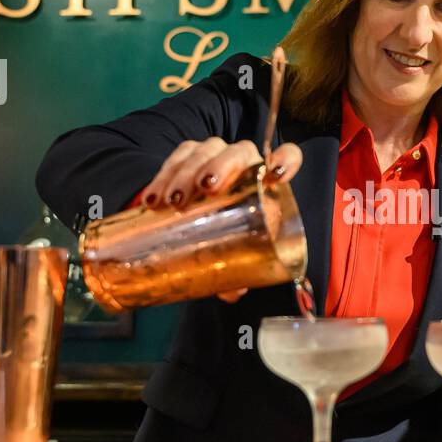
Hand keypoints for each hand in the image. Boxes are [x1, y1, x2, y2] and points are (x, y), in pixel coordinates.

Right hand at [140, 138, 302, 303]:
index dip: (286, 159)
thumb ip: (238, 272)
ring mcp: (216, 154)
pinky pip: (178, 156)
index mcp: (267, 180)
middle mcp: (245, 162)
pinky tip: (153, 200)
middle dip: (221, 165)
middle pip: (239, 151)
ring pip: (205, 150)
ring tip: (173, 200)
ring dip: (187, 172)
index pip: (287, 156)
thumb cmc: (230, 233)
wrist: (198, 216)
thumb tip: (233, 291)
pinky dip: (164, 175)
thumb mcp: (237, 251)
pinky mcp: (189, 154)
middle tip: (205, 187)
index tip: (277, 175)